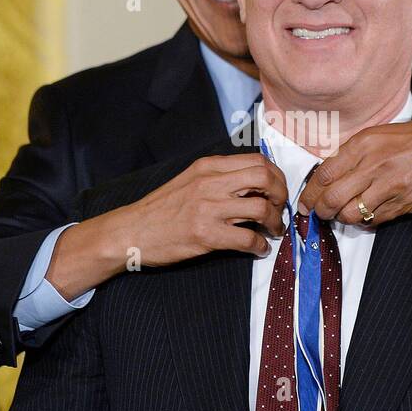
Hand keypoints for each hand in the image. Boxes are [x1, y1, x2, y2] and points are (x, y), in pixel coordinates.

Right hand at [47, 155, 287, 297]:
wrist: (131, 230)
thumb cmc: (161, 208)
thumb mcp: (189, 180)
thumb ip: (218, 177)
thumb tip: (253, 184)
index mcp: (208, 166)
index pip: (257, 161)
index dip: (277, 176)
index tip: (278, 191)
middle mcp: (210, 182)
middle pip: (265, 178)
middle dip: (281, 195)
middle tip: (280, 210)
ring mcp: (208, 208)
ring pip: (261, 208)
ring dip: (275, 222)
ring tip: (273, 231)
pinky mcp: (205, 234)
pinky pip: (247, 238)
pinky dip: (259, 246)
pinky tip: (258, 249)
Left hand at [299, 106, 411, 226]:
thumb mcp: (380, 134)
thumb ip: (354, 153)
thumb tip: (328, 175)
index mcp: (364, 144)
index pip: (324, 174)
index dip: (310, 193)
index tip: (305, 202)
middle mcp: (374, 165)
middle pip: (332, 199)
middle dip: (319, 211)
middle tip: (318, 214)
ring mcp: (390, 187)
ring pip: (350, 214)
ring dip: (341, 218)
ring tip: (342, 214)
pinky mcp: (404, 204)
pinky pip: (374, 220)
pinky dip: (364, 220)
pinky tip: (366, 213)